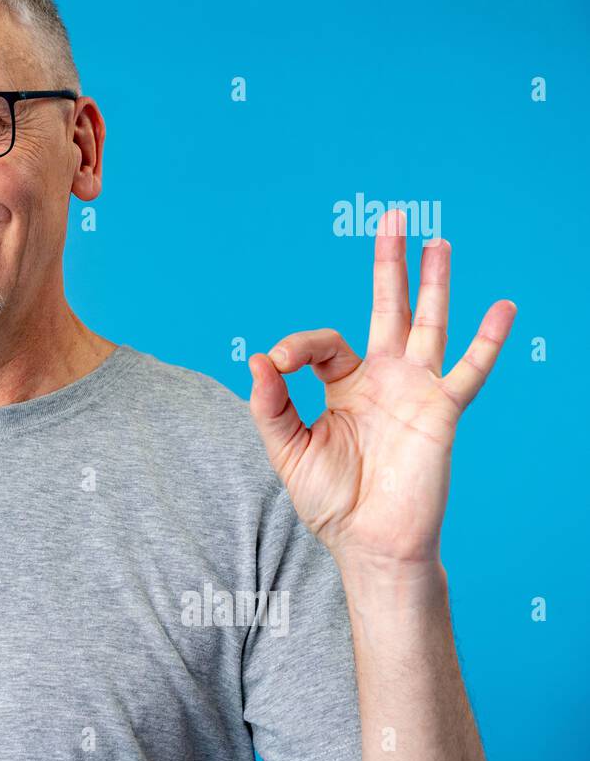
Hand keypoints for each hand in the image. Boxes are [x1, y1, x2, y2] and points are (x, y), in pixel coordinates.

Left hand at [247, 210, 515, 569]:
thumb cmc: (330, 501)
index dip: (296, 346)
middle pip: (385, 308)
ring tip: (439, 241)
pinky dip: (488, 339)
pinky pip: (468, 369)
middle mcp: (381, 379)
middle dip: (388, 264)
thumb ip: (270, 405)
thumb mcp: (287, 450)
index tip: (278, 366)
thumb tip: (257, 359)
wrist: (370, 543)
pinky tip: (503, 306)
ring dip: (434, 282)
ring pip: (428, 323)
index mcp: (342, 386)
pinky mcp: (441, 410)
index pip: (321, 344)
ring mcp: (414, 390)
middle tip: (391, 217)